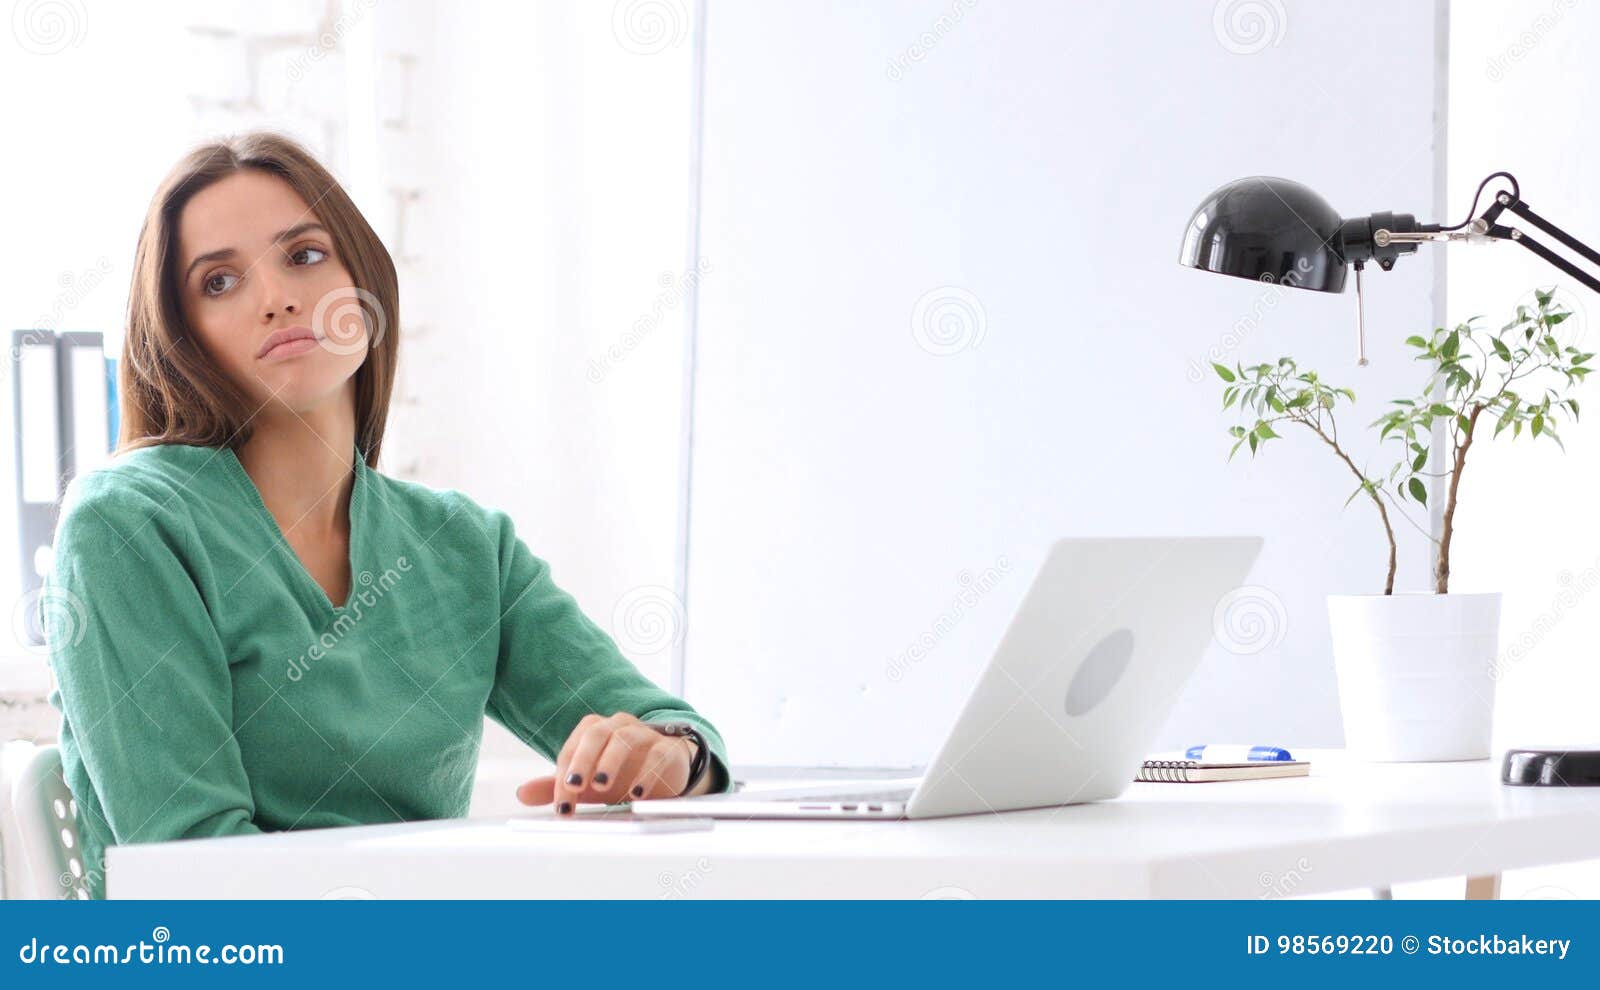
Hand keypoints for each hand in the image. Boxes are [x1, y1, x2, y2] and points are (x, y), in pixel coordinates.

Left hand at [514, 712, 697, 814]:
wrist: (666, 772)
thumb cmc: (621, 773)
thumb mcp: (587, 784)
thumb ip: (556, 786)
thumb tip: (521, 793)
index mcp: (595, 730)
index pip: (573, 747)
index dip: (564, 774)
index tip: (563, 806)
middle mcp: (619, 726)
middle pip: (597, 733)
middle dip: (583, 759)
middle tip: (574, 786)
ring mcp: (645, 734)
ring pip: (626, 737)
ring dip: (611, 762)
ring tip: (601, 787)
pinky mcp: (668, 748)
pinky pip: (658, 753)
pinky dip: (647, 772)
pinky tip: (636, 793)